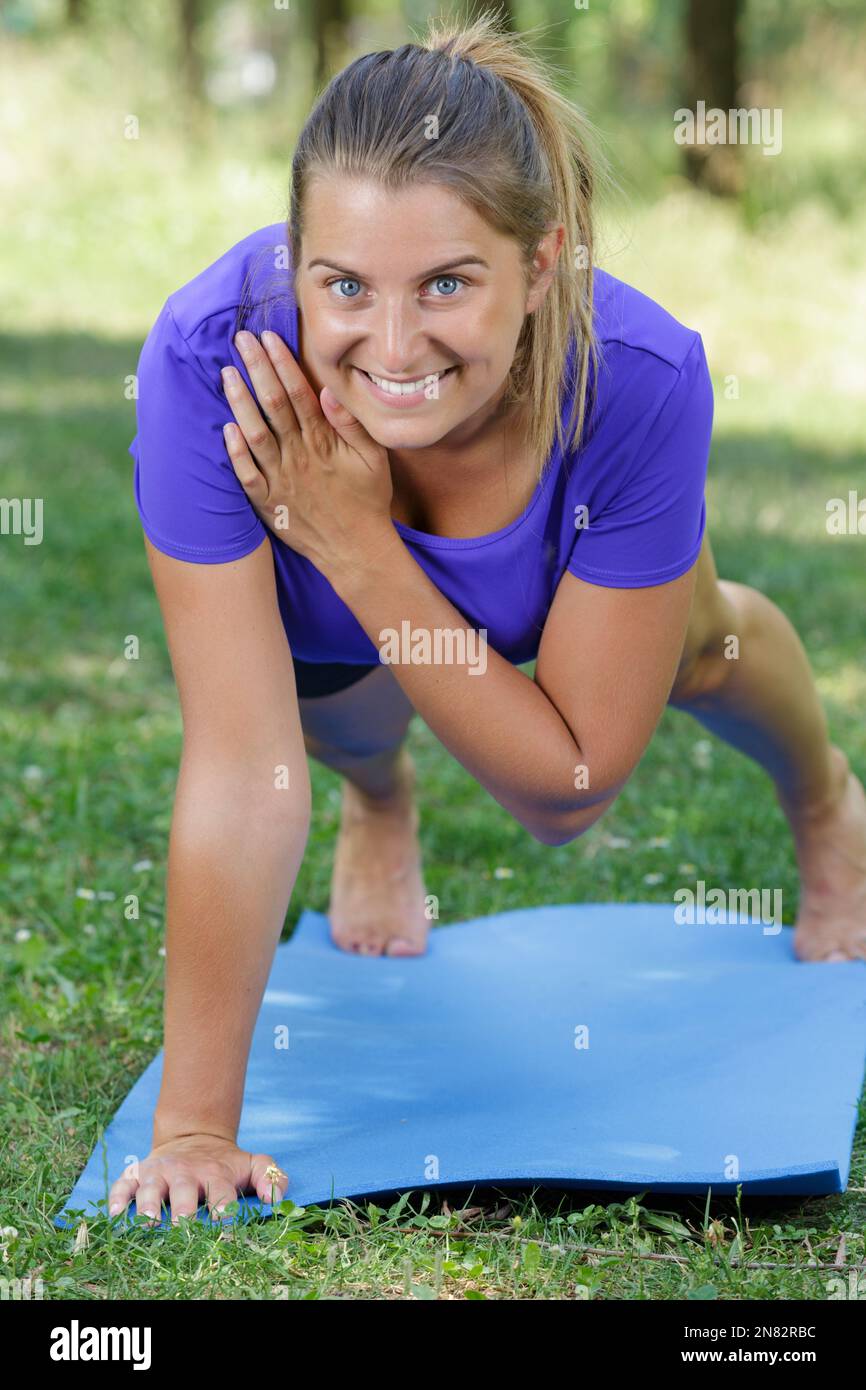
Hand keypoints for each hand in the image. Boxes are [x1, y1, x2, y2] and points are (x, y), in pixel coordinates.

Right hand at [107, 1133, 288, 1225]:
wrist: (194, 1137)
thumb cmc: (225, 1163)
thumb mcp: (253, 1163)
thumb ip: (271, 1176)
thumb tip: (275, 1199)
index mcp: (214, 1173)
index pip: (221, 1192)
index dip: (223, 1207)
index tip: (224, 1224)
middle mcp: (185, 1172)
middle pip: (183, 1192)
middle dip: (183, 1210)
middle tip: (183, 1228)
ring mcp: (159, 1172)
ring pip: (150, 1188)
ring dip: (148, 1205)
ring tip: (148, 1223)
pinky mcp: (137, 1173)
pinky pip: (122, 1184)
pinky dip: (116, 1197)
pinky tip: (113, 1214)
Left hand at [222, 329, 395, 582]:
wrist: (355, 550)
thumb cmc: (367, 501)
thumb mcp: (373, 460)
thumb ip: (351, 425)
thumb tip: (330, 392)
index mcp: (324, 443)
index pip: (299, 395)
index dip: (282, 364)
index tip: (269, 338)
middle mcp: (299, 457)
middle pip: (273, 405)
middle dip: (256, 369)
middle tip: (240, 340)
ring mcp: (281, 480)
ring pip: (255, 434)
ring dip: (239, 402)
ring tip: (226, 374)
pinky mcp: (269, 503)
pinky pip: (246, 475)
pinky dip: (234, 452)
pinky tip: (225, 428)